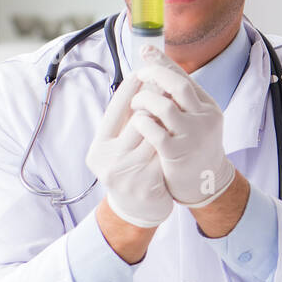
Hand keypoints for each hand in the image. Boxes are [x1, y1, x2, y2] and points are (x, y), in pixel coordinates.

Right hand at [85, 73, 174, 227]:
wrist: (137, 211)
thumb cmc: (129, 169)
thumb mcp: (116, 148)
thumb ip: (122, 122)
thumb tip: (134, 82)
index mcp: (99, 148)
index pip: (114, 111)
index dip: (129, 89)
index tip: (141, 71)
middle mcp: (109, 160)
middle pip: (137, 119)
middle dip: (153, 98)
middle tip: (166, 80)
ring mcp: (129, 173)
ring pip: (155, 133)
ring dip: (167, 115)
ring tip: (176, 98)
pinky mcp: (148, 183)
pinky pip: (166, 151)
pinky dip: (174, 136)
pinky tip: (182, 125)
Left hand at [128, 47, 235, 206]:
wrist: (206, 182)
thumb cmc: (195, 146)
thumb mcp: (196, 118)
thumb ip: (181, 99)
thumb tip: (156, 68)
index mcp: (208, 106)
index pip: (184, 77)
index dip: (163, 63)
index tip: (145, 51)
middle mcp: (204, 118)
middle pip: (177, 86)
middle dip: (154, 74)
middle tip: (139, 73)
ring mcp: (192, 136)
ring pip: (164, 107)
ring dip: (144, 100)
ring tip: (136, 102)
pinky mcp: (177, 153)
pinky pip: (155, 132)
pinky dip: (142, 122)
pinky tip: (136, 121)